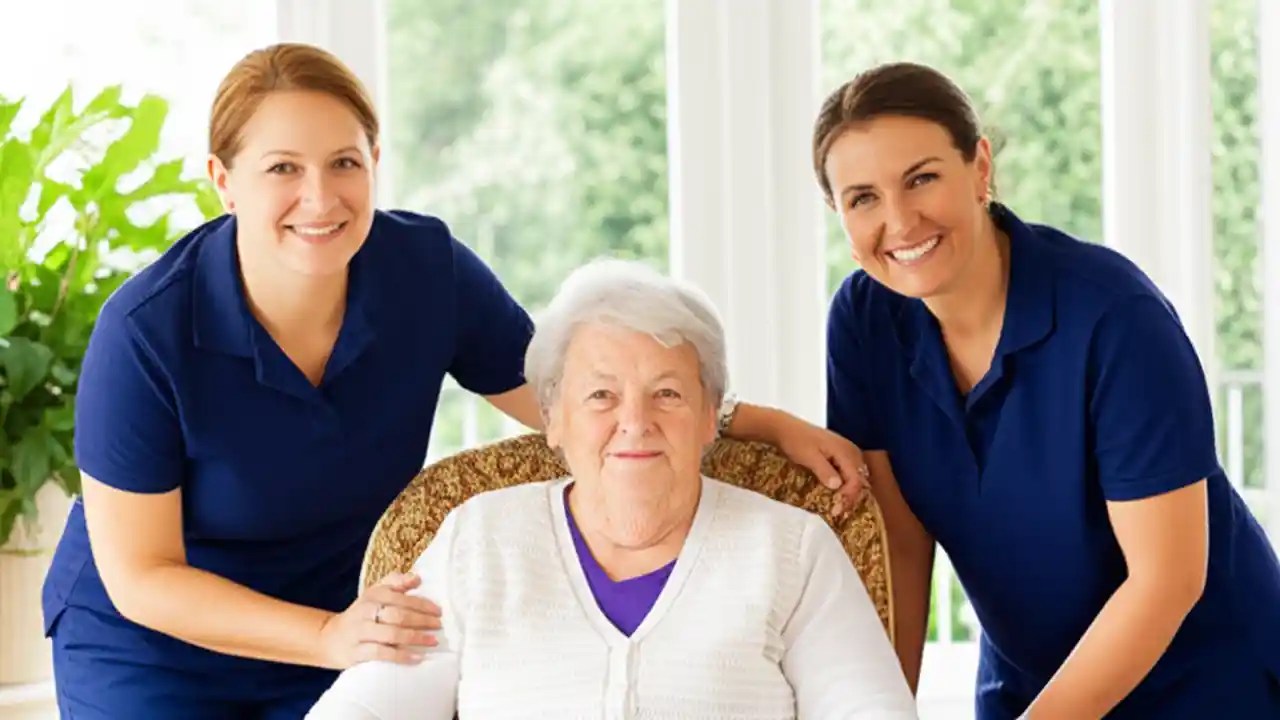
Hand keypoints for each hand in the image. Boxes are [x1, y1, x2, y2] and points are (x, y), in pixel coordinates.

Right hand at [316, 572, 442, 668]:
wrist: (328, 637)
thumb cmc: (361, 614)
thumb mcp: (375, 593)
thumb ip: (396, 583)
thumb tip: (417, 577)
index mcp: (374, 594)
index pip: (402, 597)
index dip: (422, 604)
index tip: (439, 612)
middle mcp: (366, 610)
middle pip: (399, 615)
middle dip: (422, 621)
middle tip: (439, 626)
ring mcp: (360, 631)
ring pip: (392, 633)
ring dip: (416, 638)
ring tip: (433, 641)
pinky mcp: (356, 651)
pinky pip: (382, 653)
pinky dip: (401, 655)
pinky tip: (417, 658)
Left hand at [773, 415, 870, 516]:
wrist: (785, 428)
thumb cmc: (796, 441)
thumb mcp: (809, 457)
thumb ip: (824, 471)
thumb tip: (838, 486)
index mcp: (845, 451)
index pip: (855, 479)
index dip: (848, 497)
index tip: (836, 509)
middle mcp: (850, 450)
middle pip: (859, 478)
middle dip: (850, 496)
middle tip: (837, 510)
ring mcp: (845, 451)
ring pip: (855, 475)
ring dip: (848, 491)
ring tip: (837, 504)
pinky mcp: (839, 453)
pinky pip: (847, 471)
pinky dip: (844, 483)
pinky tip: (835, 492)